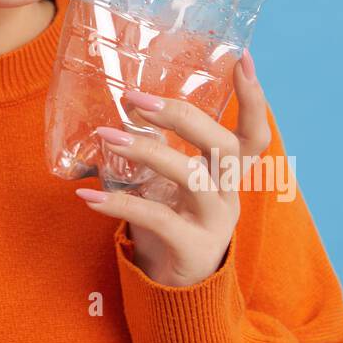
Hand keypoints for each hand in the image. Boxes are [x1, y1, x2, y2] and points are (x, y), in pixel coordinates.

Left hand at [76, 48, 270, 287]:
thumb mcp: (173, 179)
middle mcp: (229, 192)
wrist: (177, 285)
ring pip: (191, 177)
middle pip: (223, 146)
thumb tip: (126, 102)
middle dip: (182, 116)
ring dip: (145, 151)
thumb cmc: (173, 217)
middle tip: (135, 98)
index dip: (253, 98)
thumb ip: (162, 144)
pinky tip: (88, 195)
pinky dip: (120, 203)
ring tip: (105, 134)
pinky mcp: (192, 247)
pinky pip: (157, 218)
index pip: (254, 132)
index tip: (243, 57)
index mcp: (229, 171)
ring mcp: (215, 221)